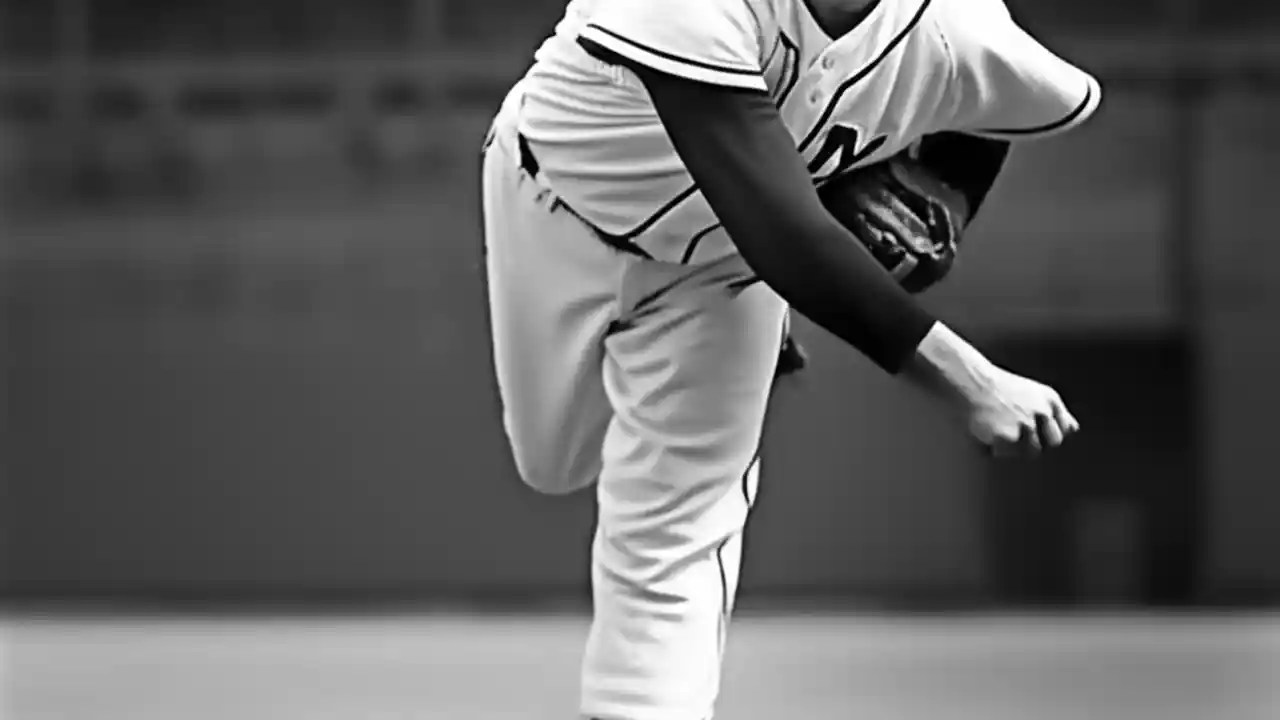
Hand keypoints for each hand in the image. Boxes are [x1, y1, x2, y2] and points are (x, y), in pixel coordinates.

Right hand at [965, 366, 1080, 457]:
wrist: (967, 379)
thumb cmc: (997, 388)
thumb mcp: (1034, 393)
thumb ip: (1056, 411)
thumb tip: (1074, 429)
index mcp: (1050, 401)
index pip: (1062, 433)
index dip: (1043, 434)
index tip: (1026, 425)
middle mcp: (1041, 413)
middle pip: (1046, 446)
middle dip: (1028, 443)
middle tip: (1007, 426)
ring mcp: (1024, 427)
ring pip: (1023, 453)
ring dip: (1008, 446)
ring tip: (992, 425)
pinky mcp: (1005, 438)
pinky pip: (999, 454)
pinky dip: (987, 447)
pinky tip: (980, 428)